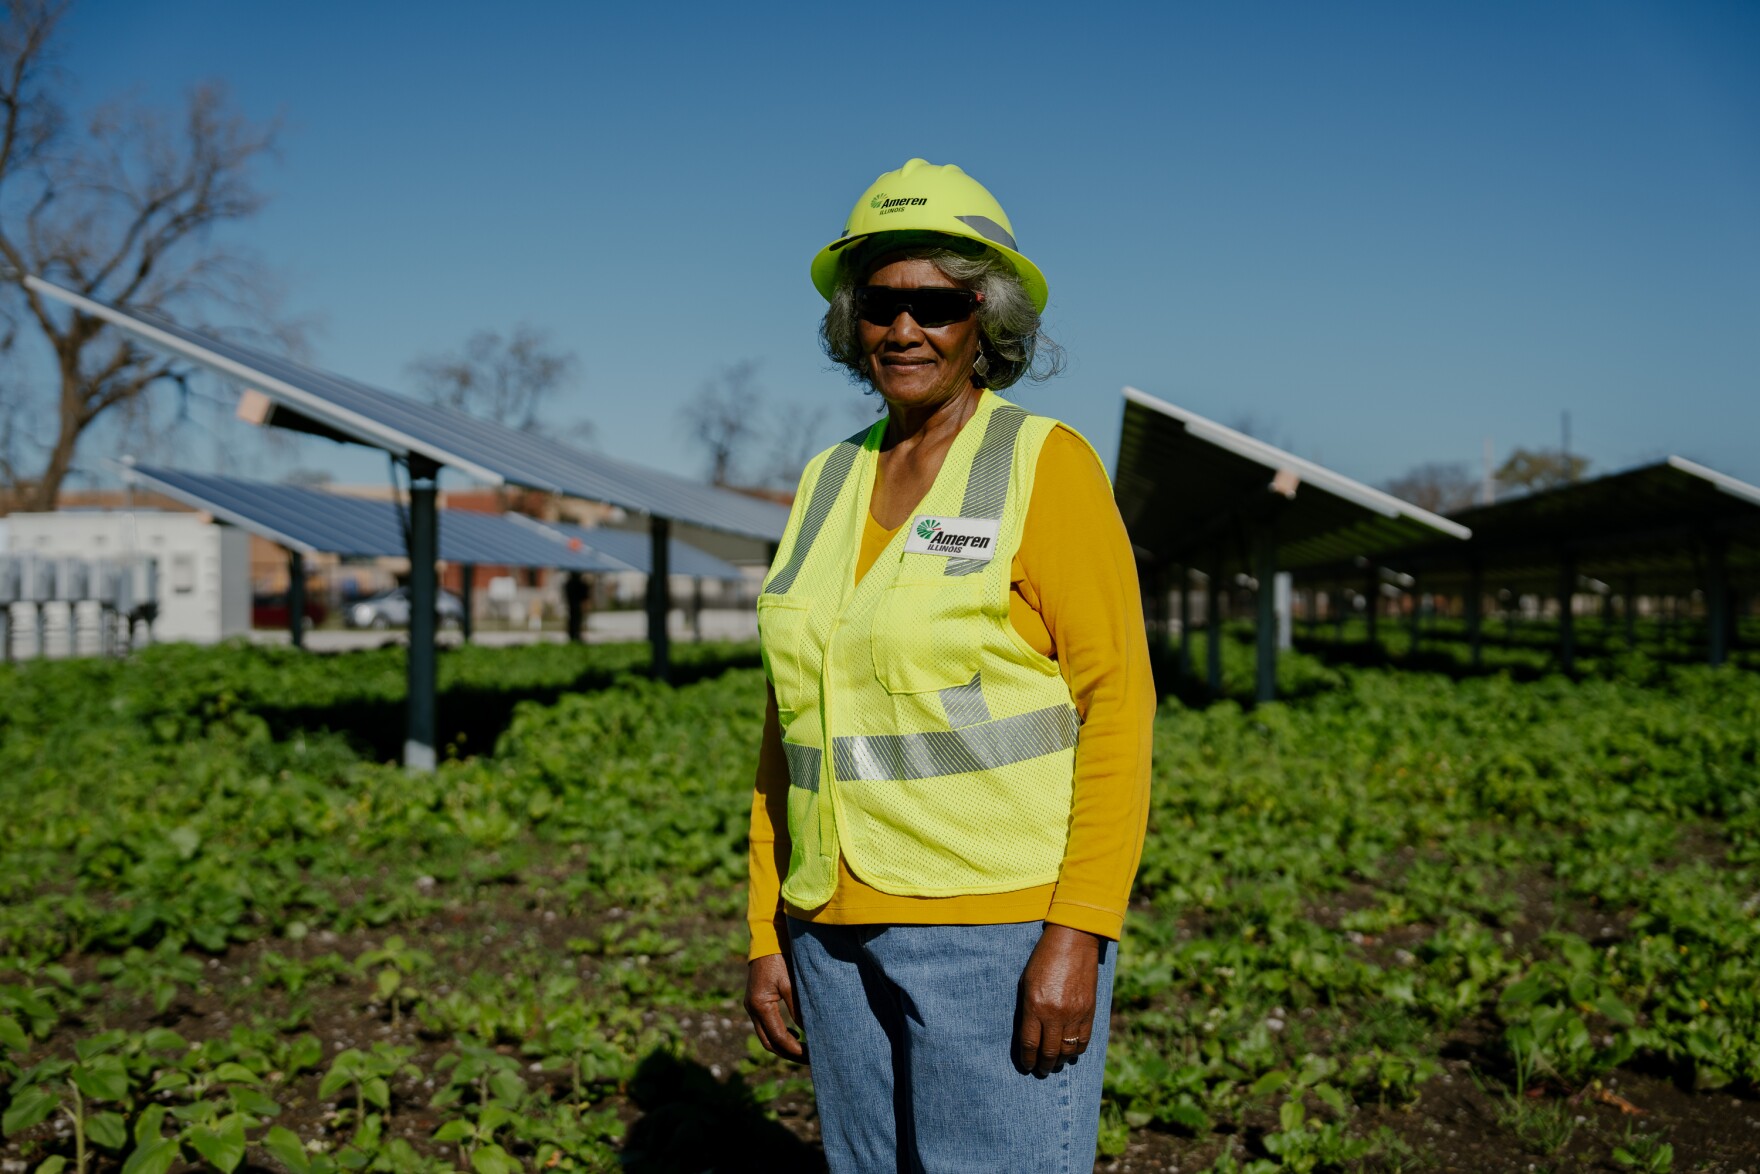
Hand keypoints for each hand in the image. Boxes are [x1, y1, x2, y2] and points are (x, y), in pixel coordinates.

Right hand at [744, 953, 806, 1062]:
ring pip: (766, 1036)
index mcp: (759, 1005)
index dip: (796, 1050)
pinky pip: (766, 1025)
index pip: (778, 1038)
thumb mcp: (791, 982)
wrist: (768, 934)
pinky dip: (779, 1034)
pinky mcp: (756, 1000)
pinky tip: (794, 1033)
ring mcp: (751, 1004)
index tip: (814, 1055)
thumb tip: (810, 1032)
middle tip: (811, 1059)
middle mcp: (752, 1008)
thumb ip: (798, 1008)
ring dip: (784, 1046)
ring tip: (805, 1050)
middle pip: (769, 1043)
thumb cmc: (780, 955)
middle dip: (790, 1054)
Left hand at [1016, 924, 1100, 1076]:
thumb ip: (1027, 1009)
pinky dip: (1076, 1050)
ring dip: (1060, 1061)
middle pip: (1049, 1052)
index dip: (1027, 1059)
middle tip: (1040, 1071)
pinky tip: (1070, 1052)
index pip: (1030, 1044)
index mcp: (1035, 1006)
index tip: (1026, 1066)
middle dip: (1043, 1066)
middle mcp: (1055, 1013)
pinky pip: (1083, 1040)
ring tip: (1055, 1064)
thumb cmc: (1044, 959)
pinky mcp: (1090, 1011)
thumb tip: (1028, 1034)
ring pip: (1067, 1050)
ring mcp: (1075, 1014)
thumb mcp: (1027, 982)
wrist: (1074, 941)